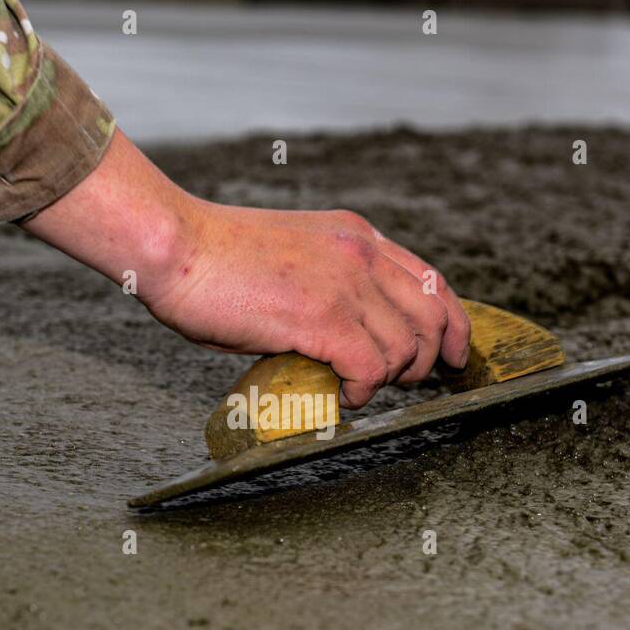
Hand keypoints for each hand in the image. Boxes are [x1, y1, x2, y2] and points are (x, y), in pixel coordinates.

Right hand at [23, 130, 468, 407]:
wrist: (175, 246)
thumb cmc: (215, 260)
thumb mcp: (293, 256)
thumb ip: (329, 285)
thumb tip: (342, 338)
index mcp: (357, 235)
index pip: (433, 281)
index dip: (454, 325)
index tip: (454, 355)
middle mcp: (362, 255)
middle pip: (434, 317)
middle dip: (427, 361)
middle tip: (402, 384)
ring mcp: (345, 285)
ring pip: (407, 348)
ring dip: (389, 379)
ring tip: (358, 387)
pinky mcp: (322, 318)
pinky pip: (372, 368)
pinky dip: (364, 391)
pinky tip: (344, 394)